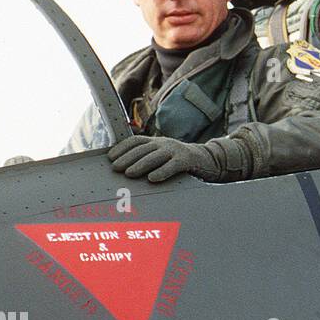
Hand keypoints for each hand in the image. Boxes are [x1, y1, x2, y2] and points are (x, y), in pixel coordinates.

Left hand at [107, 135, 221, 181]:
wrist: (208, 160)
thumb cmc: (180, 161)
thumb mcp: (163, 156)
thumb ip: (148, 159)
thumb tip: (124, 170)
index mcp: (157, 141)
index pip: (136, 141)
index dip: (122, 148)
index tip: (111, 157)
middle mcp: (164, 143)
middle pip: (143, 148)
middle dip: (128, 158)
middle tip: (116, 168)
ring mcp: (176, 150)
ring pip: (155, 156)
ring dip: (140, 164)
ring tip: (129, 173)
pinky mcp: (187, 160)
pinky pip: (173, 165)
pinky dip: (162, 172)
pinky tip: (152, 179)